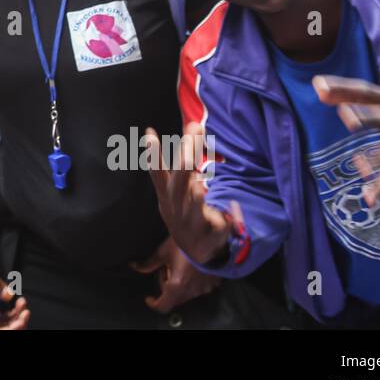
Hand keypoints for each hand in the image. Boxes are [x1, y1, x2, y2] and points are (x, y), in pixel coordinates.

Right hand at [0, 247, 29, 329]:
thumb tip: (9, 296)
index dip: (7, 329)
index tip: (20, 320)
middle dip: (15, 324)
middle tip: (26, 311)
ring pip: (2, 323)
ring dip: (16, 317)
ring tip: (23, 303)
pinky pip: (1, 315)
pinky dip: (12, 312)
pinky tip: (18, 302)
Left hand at [131, 236, 220, 313]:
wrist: (206, 235)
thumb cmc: (183, 243)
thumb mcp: (163, 252)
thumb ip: (148, 264)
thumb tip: (133, 266)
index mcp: (177, 285)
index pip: (163, 306)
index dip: (154, 303)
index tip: (149, 298)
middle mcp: (191, 290)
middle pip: (174, 300)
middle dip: (166, 289)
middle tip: (164, 271)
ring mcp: (204, 288)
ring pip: (187, 295)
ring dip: (179, 287)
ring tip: (178, 268)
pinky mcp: (213, 283)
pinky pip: (199, 289)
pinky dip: (192, 283)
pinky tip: (191, 269)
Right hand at [144, 124, 235, 264]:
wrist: (194, 251)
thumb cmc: (183, 211)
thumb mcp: (174, 191)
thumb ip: (175, 164)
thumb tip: (167, 129)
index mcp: (167, 196)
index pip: (157, 173)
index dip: (153, 155)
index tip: (150, 133)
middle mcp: (176, 208)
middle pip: (179, 183)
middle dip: (185, 159)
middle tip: (194, 135)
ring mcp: (191, 225)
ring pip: (193, 209)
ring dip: (195, 198)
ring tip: (198, 186)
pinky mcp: (208, 239)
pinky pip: (218, 228)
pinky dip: (224, 220)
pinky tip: (229, 212)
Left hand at [313, 76, 379, 205]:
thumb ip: (355, 98)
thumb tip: (320, 90)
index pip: (367, 92)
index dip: (344, 89)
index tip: (319, 85)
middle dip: (366, 118)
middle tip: (345, 114)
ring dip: (370, 160)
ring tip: (358, 163)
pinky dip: (378, 191)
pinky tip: (367, 199)